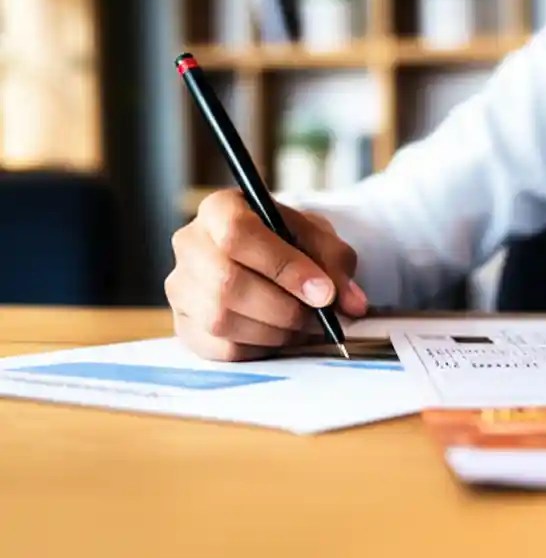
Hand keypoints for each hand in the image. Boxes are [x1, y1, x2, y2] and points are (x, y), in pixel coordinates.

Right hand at [166, 189, 368, 360]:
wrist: (272, 260)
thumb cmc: (292, 243)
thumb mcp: (319, 238)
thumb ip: (336, 264)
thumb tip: (351, 304)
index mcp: (220, 209)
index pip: (238, 234)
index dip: (284, 267)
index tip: (324, 292)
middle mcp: (190, 244)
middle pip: (226, 283)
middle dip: (285, 308)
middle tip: (320, 317)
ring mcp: (181, 287)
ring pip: (221, 320)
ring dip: (276, 331)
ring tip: (304, 326)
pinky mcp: (185, 325)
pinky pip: (221, 348)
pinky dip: (260, 348)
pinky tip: (281, 335)